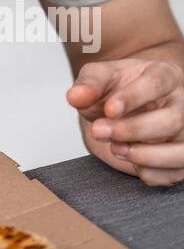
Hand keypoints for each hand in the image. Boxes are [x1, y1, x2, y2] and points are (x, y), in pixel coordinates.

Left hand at [67, 58, 183, 185]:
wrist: (127, 106)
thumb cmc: (119, 88)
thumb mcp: (100, 77)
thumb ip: (89, 84)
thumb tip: (76, 96)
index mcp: (165, 75)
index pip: (156, 83)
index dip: (132, 98)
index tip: (109, 110)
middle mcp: (182, 103)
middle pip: (172, 119)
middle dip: (133, 130)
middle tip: (100, 131)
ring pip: (181, 151)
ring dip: (146, 156)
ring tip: (116, 148)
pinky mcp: (182, 157)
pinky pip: (175, 173)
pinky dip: (151, 174)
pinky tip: (132, 163)